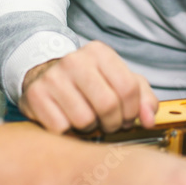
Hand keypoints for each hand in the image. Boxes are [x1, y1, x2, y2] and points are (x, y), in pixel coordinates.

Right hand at [20, 41, 157, 133]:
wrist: (44, 74)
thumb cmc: (89, 82)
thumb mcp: (119, 82)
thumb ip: (142, 99)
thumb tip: (150, 119)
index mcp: (100, 53)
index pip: (128, 88)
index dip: (132, 111)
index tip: (127, 118)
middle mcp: (75, 60)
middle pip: (108, 105)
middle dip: (112, 123)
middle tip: (107, 123)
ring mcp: (53, 77)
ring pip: (84, 120)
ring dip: (89, 128)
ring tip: (85, 118)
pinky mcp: (35, 95)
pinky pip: (61, 128)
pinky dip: (68, 132)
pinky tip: (67, 119)